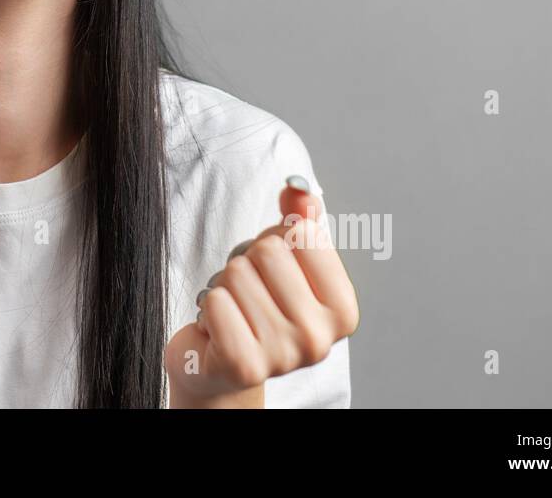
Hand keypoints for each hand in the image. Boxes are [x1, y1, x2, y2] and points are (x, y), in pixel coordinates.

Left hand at [164, 176, 358, 407]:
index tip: (275, 272)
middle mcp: (320, 338)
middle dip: (248, 263)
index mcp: (343, 309)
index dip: (278, 241)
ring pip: (236, 274)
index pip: (303, 232)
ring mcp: (284, 356)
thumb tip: (298, 185)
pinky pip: (215, 301)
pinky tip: (217, 328)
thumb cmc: (258, 305)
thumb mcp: (287, 259)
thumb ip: (299, 218)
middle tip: (249, 293)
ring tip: (234, 311)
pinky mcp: (244, 366)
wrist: (220, 365)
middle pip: (268, 251)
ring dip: (225, 286)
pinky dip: (208, 306)